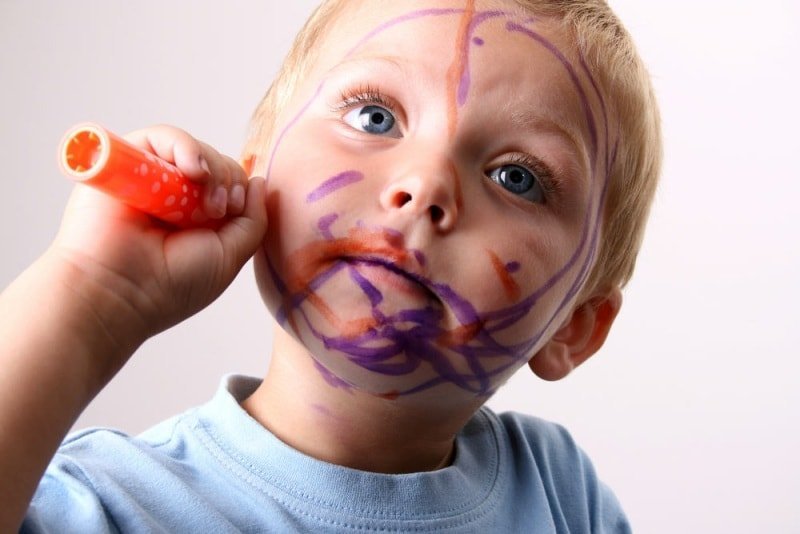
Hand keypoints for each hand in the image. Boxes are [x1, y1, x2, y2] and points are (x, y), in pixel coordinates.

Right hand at [48, 125, 267, 351]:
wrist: (119, 290)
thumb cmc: (172, 283)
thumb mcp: (230, 255)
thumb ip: (253, 220)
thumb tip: (258, 180)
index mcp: (197, 215)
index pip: (231, 182)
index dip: (239, 188)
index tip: (232, 210)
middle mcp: (173, 194)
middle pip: (216, 162)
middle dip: (227, 180)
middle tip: (218, 209)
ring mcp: (149, 176)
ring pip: (194, 149)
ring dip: (210, 168)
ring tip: (203, 201)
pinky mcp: (126, 161)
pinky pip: (162, 136)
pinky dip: (185, 147)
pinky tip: (192, 171)